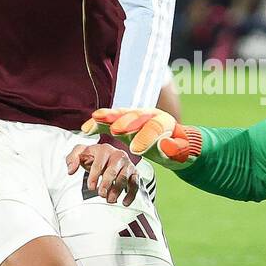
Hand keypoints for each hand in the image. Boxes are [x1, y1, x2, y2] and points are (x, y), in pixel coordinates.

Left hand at [65, 140, 140, 204]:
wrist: (108, 156)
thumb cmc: (93, 157)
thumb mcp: (80, 154)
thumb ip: (71, 158)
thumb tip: (70, 170)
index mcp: (103, 149)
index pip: (99, 163)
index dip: (94, 176)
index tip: (91, 187)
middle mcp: (117, 155)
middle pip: (112, 170)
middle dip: (106, 184)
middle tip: (101, 194)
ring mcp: (127, 163)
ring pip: (124, 178)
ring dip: (117, 190)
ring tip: (110, 200)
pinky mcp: (134, 172)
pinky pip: (135, 183)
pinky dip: (131, 194)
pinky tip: (124, 202)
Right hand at [81, 107, 201, 168]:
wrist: (170, 143)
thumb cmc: (175, 149)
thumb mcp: (179, 151)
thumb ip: (174, 149)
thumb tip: (165, 145)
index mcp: (163, 121)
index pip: (155, 127)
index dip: (145, 137)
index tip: (136, 150)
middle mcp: (148, 115)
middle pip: (135, 116)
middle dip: (125, 122)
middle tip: (116, 130)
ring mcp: (133, 117)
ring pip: (120, 114)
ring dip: (107, 117)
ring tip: (96, 120)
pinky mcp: (121, 122)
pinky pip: (108, 121)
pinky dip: (97, 123)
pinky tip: (86, 129)